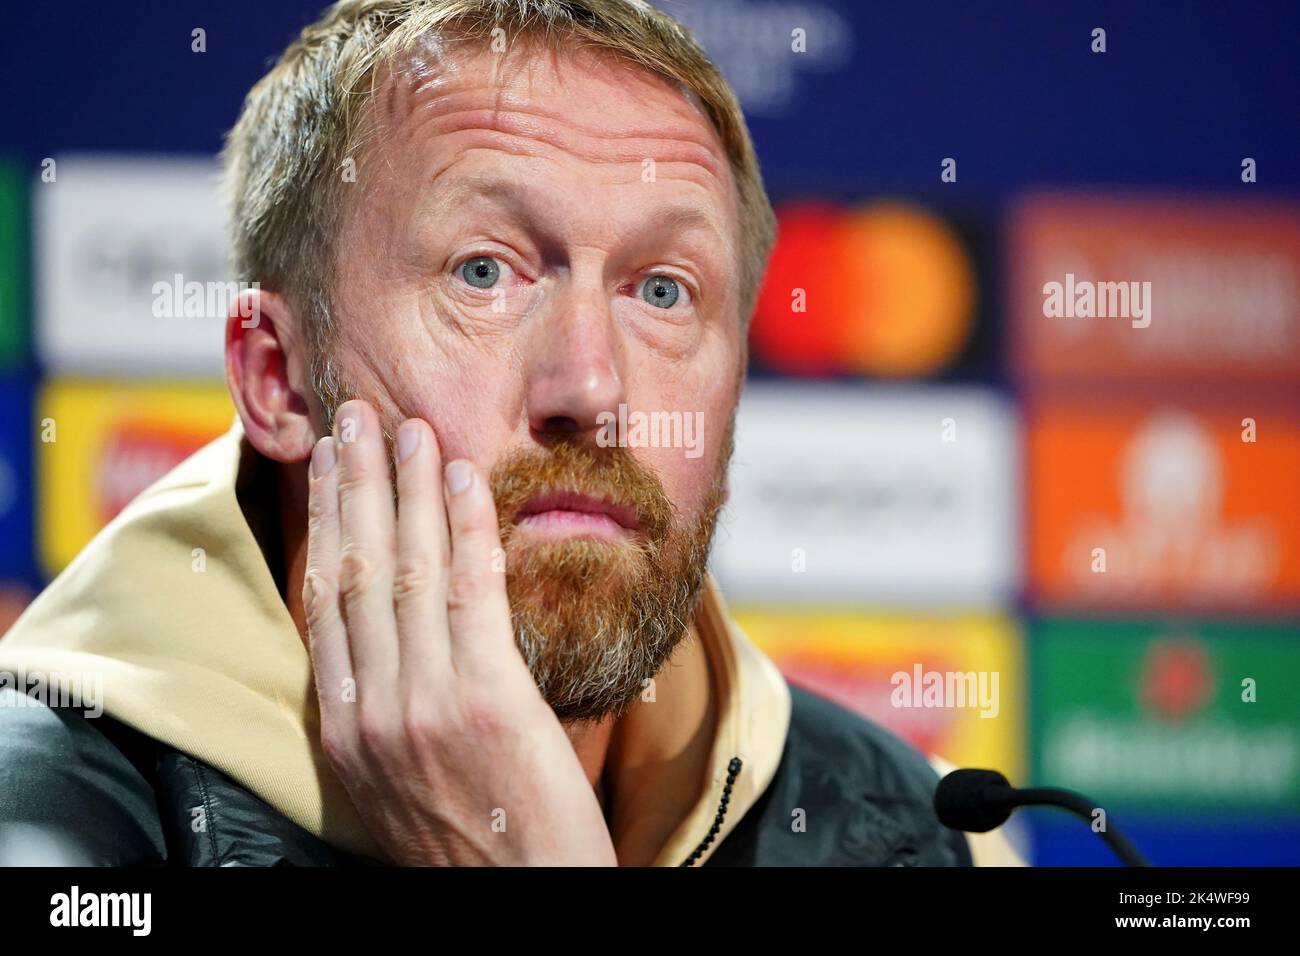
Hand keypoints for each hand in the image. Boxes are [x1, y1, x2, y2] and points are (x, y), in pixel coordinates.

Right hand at [302, 399, 616, 865]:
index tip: (327, 469)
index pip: (325, 605)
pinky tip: (465, 479)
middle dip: (352, 487)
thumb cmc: (472, 847)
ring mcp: (425, 706)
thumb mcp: (397, 785)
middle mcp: (372, 711)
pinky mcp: (487, 703)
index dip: (324, 526)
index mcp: (344, 731)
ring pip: (406, 571)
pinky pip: (472, 594)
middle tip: (355, 419)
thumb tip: (389, 646)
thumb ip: (385, 714)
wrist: (520, 904)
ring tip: (409, 427)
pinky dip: (466, 528)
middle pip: (354, 573)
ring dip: (408, 490)